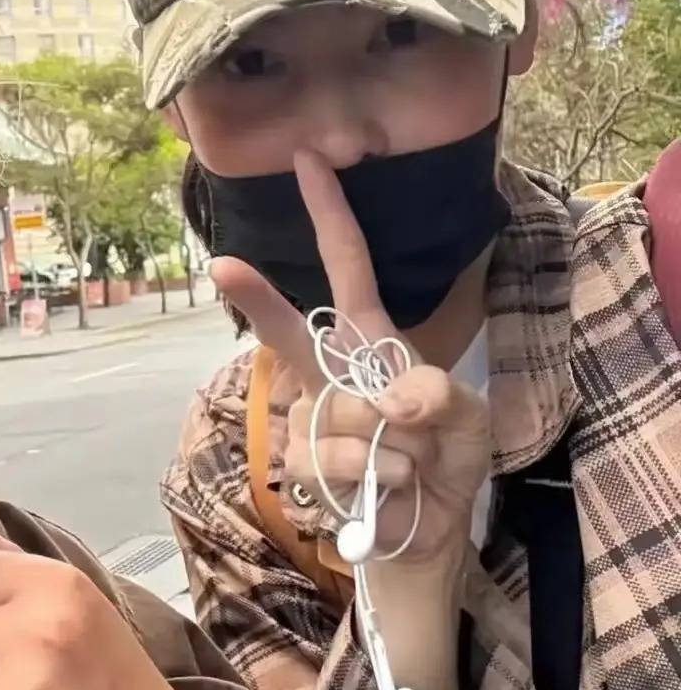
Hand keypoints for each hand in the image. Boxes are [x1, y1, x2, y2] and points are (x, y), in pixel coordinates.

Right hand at [211, 151, 489, 572]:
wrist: (427, 530)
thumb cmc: (444, 457)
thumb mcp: (465, 418)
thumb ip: (437, 397)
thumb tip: (391, 399)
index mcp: (368, 338)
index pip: (347, 266)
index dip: (330, 213)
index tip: (310, 159)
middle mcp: (328, 370)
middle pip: (286, 329)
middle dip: (258, 299)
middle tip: (224, 266)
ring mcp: (309, 417)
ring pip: (341, 413)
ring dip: (396, 442)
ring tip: (414, 462)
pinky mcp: (301, 465)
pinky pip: (334, 459)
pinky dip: (382, 474)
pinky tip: (393, 486)